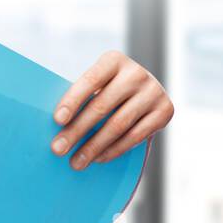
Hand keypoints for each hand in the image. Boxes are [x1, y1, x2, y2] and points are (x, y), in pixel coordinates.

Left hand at [51, 50, 174, 169]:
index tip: (57, 121)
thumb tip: (57, 127)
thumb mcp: (96, 86)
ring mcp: (153, 92)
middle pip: (101, 106)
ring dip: (93, 146)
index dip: (73, 101)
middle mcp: (136, 73)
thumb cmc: (108, 91)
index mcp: (114, 60)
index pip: (90, 80)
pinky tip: (98, 159)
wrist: (145, 94)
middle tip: (58, 149)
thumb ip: (81, 99)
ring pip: (118, 125)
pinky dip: (114, 150)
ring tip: (76, 162)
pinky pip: (135, 136)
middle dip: (76, 130)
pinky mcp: (165, 111)